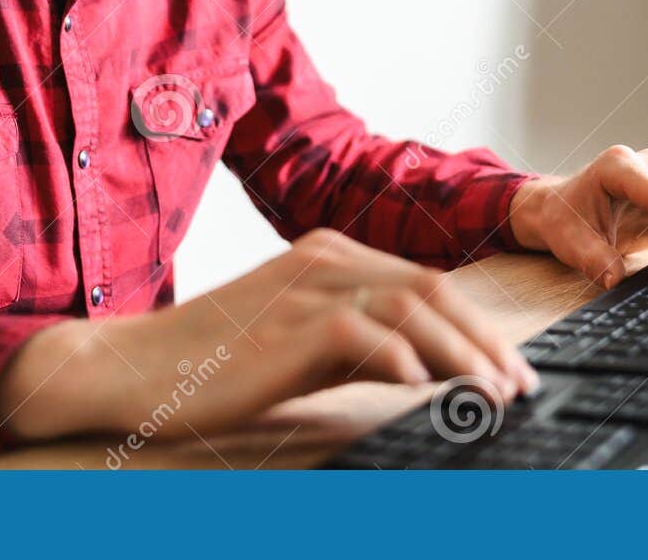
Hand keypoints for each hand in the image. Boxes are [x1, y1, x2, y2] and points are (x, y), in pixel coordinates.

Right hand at [0, 227, 539, 443]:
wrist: (131, 366)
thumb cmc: (212, 361)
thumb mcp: (297, 341)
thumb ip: (356, 340)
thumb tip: (426, 369)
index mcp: (328, 252)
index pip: (425, 280)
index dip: (476, 323)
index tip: (507, 367)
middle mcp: (324, 257)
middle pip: (431, 288)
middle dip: (484, 339)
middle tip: (516, 385)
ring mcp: (305, 285)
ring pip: (411, 306)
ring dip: (461, 354)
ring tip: (490, 394)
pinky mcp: (287, 322)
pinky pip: (365, 334)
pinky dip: (407, 361)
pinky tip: (428, 390)